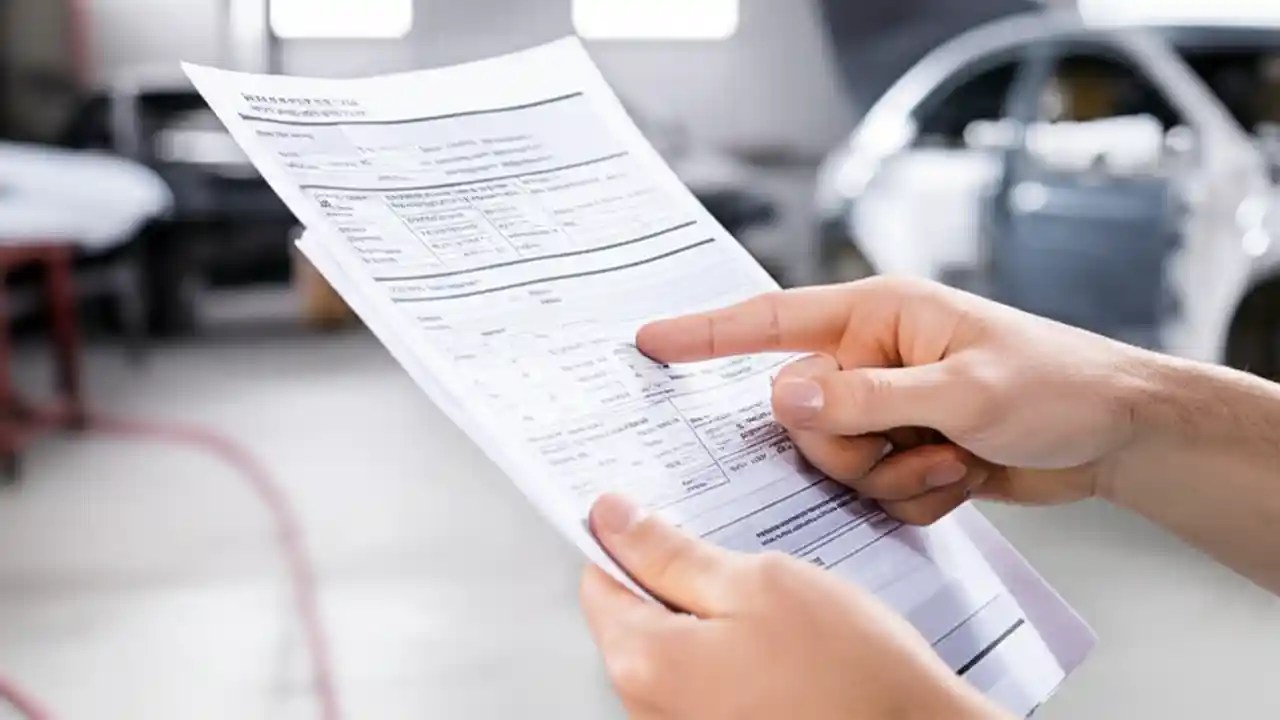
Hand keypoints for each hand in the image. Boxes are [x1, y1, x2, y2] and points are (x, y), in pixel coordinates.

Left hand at [579, 494, 1008, 719]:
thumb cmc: (851, 670)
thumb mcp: (759, 582)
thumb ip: (671, 553)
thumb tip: (611, 519)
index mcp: (645, 662)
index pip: (597, 581)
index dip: (629, 539)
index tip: (665, 520)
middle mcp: (648, 710)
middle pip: (631, 620)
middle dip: (674, 583)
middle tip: (738, 565)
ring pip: (669, 654)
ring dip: (706, 623)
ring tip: (770, 613)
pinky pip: (699, 688)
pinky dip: (727, 660)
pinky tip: (777, 650)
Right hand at [637, 277, 1147, 523]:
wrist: (1114, 434)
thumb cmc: (1055, 384)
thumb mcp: (963, 392)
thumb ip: (865, 398)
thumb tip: (780, 398)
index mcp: (876, 316)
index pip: (773, 321)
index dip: (707, 334)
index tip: (650, 342)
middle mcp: (870, 359)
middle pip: (800, 420)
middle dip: (854, 449)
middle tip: (922, 442)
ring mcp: (886, 408)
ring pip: (834, 464)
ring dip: (895, 476)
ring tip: (956, 456)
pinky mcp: (903, 450)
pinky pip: (872, 492)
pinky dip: (917, 496)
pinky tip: (963, 474)